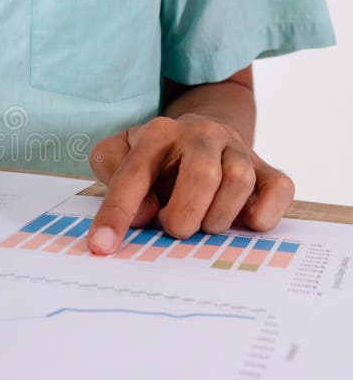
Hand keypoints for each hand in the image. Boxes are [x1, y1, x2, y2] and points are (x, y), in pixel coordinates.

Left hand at [86, 114, 294, 253]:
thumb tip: (144, 214)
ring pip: (238, 182)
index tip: (101, 246)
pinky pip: (278, 190)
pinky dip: (260, 214)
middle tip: (173, 227)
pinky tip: (241, 221)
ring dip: (216, 218)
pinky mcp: (268, 169)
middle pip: (201, 176)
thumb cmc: (155, 158)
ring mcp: (238, 149)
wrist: (203, 134)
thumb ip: (114, 178)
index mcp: (158, 133)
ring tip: (202, 223)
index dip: (116, 213)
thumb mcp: (119, 156)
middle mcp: (201, 134)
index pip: (133, 175)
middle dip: (182, 216)